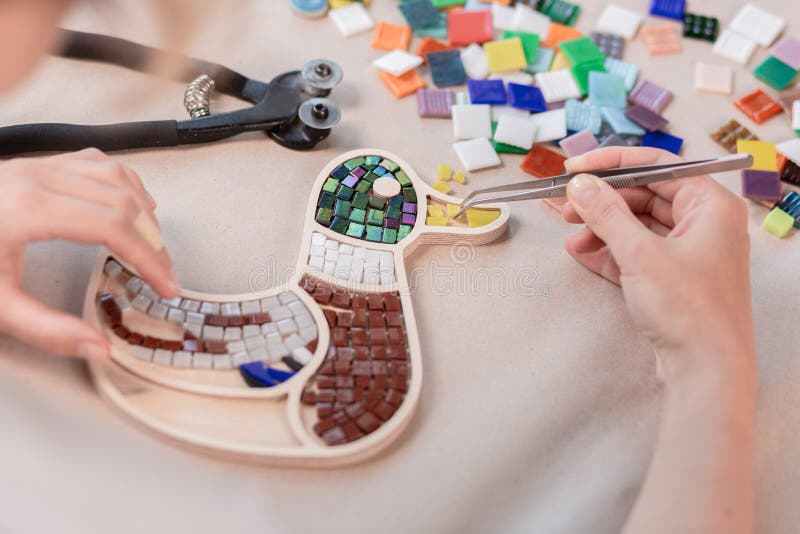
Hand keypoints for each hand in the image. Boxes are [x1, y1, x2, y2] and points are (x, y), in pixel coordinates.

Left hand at [0, 148, 178, 359]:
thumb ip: (45, 329)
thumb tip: (96, 346)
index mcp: (28, 209)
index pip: (112, 227)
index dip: (148, 258)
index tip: (165, 285)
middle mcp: (37, 179)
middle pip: (121, 201)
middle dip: (152, 241)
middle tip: (162, 274)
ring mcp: (36, 166)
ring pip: (115, 176)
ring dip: (143, 209)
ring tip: (153, 243)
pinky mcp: (35, 165)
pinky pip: (96, 161)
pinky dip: (124, 182)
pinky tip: (132, 203)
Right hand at [561, 147, 754, 380]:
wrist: (706, 371)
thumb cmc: (688, 309)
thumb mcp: (640, 254)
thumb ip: (607, 213)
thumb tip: (581, 184)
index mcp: (711, 205)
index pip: (657, 166)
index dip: (612, 164)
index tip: (576, 168)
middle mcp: (705, 224)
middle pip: (644, 197)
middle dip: (603, 203)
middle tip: (567, 207)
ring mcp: (689, 253)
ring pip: (637, 227)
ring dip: (602, 230)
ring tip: (571, 238)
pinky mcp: (674, 279)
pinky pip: (637, 254)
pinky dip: (609, 253)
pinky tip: (581, 253)